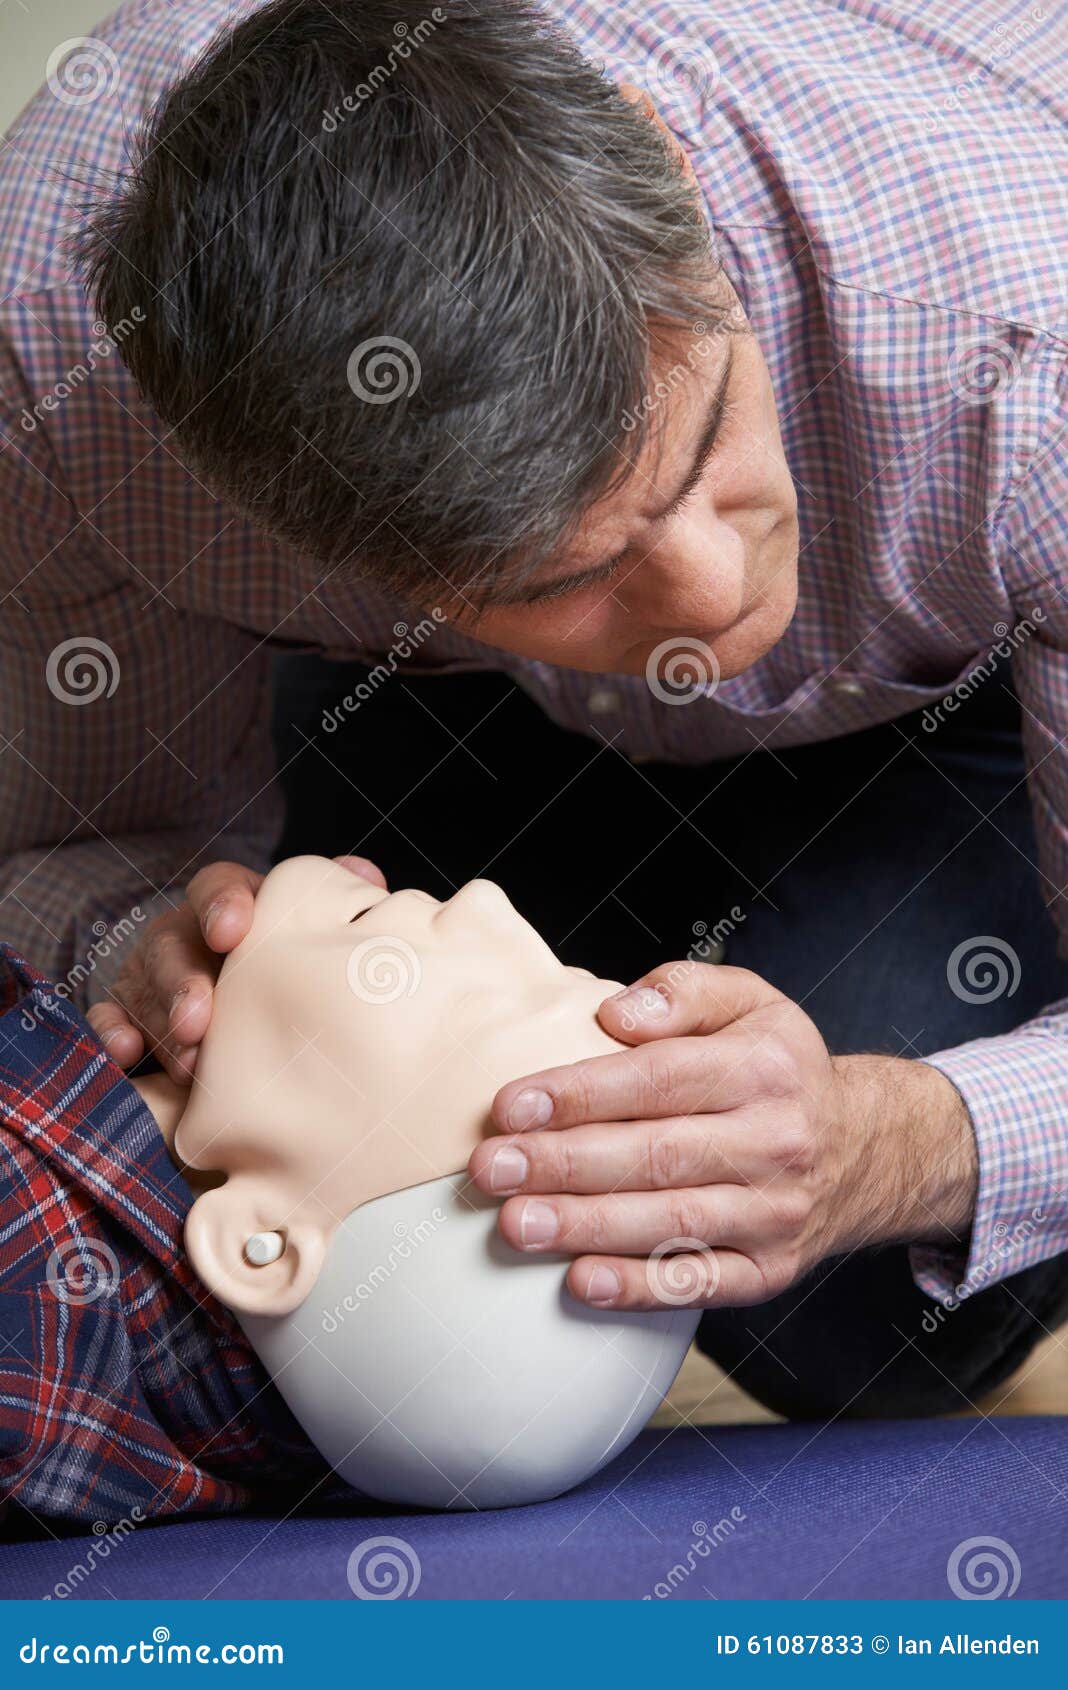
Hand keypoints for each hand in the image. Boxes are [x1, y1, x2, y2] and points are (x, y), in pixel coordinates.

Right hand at [87, 854, 384, 1081]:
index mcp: (233, 906)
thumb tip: (364, 875)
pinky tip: (125, 1053)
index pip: (216, 885)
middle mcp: (186, 933)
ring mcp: (151, 973)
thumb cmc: (296, 972)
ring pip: (142, 987)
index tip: (233, 930)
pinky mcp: (127, 1011)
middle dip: (183, 982)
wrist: (264, 1018)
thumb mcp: (314, 938)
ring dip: (162, 1024)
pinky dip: (110, 1032)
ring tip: (189, 1064)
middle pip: (172, 942)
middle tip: (200, 1021)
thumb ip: (334, 908)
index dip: (222, 904)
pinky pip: (106, 1016)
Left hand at [468, 963, 976, 1311]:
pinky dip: (640, 1288)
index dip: (581, 1094)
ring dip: (586, 1227)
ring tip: (514, 1225)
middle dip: (564, 1164)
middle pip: (656, 1155)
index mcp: (762, 1068)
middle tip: (490, 1169)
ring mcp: (774, 1213)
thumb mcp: (749, 1001)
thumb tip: (615, 1011)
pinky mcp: (770, 1270)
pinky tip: (580, 1281)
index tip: (509, 1105)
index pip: (659, 1079)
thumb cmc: (776, 1067)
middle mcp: (773, 1142)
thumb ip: (682, 991)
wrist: (867, 1147)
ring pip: (670, 1222)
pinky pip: (700, 1283)